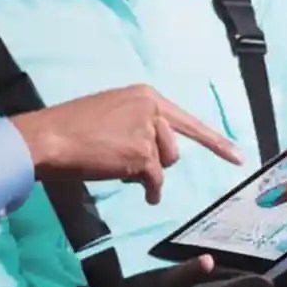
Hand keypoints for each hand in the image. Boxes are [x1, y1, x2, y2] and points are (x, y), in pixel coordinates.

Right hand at [10, 84, 243, 202]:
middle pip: (174, 148)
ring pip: (163, 164)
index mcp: (145, 96)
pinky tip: (140, 191)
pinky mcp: (141, 153)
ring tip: (115, 165)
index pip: (187, 121)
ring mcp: (148, 130)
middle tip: (122, 158)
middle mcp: (151, 108)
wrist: (49, 137)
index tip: (238, 157)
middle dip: (154, 161)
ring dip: (146, 173)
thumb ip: (138, 126)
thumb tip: (155, 158)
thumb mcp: (111, 115)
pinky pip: (154, 180)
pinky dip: (149, 190)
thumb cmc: (72, 128)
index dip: (215, 142)